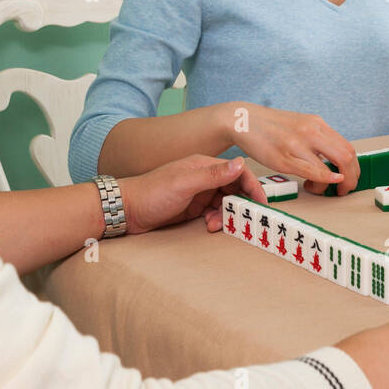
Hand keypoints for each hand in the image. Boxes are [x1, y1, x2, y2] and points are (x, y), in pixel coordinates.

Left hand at [117, 155, 265, 236]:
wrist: (127, 210)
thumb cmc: (152, 192)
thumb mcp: (184, 183)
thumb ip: (213, 175)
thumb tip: (240, 163)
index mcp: (204, 165)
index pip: (238, 171)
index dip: (252, 186)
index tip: (261, 204)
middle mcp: (204, 177)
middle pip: (234, 188)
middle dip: (240, 204)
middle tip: (244, 220)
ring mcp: (199, 193)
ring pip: (225, 203)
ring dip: (226, 215)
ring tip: (216, 224)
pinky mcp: (194, 207)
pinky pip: (214, 213)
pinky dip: (216, 220)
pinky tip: (209, 226)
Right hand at [221, 101, 359, 195]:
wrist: (243, 120)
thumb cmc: (271, 126)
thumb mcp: (300, 125)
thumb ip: (317, 138)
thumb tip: (333, 158)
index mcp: (317, 123)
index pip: (348, 148)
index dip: (353, 168)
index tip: (349, 179)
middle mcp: (311, 131)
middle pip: (346, 157)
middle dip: (352, 178)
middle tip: (344, 190)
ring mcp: (298, 144)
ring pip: (331, 166)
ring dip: (332, 184)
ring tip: (319, 189)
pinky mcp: (284, 158)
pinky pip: (312, 171)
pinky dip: (324, 180)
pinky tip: (323, 184)